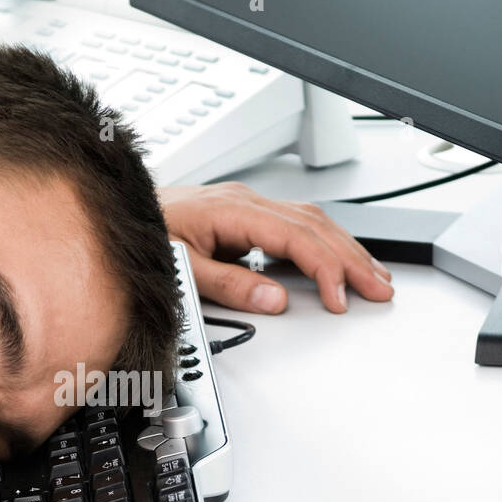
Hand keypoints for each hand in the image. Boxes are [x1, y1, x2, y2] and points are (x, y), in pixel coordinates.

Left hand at [157, 182, 393, 313]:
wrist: (122, 211)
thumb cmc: (148, 234)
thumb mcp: (181, 268)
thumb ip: (229, 285)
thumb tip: (275, 299)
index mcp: (233, 211)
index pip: (297, 237)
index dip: (325, 268)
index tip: (340, 297)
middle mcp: (247, 202)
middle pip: (316, 227)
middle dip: (353, 259)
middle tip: (379, 289)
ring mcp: (250, 205)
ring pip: (314, 222)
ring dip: (346, 250)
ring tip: (372, 276)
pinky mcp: (248, 214)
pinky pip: (300, 225)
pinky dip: (326, 244)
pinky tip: (340, 260)